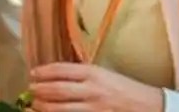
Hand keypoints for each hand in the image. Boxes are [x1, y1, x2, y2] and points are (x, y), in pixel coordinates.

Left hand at [30, 63, 164, 111]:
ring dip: (44, 107)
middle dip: (39, 91)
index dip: (43, 72)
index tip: (33, 73)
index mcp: (93, 73)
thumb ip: (83, 74)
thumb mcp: (104, 74)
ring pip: (61, 108)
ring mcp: (94, 108)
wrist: (148, 106)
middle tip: (30, 90)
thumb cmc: (124, 89)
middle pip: (57, 89)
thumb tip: (56, 74)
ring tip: (34, 105)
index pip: (61, 69)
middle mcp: (92, 89)